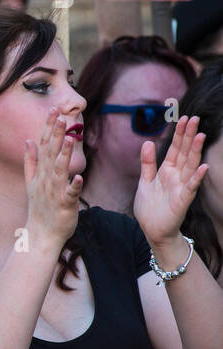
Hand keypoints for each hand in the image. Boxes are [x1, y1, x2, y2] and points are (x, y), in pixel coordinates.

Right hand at [22, 109, 82, 250]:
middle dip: (56, 134)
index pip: (45, 145)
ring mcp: (54, 191)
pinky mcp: (64, 205)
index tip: (54, 110)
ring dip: (63, 155)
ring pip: (59, 170)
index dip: (49, 128)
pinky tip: (79, 177)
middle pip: (51, 153)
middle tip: (61, 116)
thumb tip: (28, 140)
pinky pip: (70, 194)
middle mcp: (46, 179)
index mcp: (40, 172)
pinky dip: (74, 186)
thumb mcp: (31, 182)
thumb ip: (30, 160)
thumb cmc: (40, 208)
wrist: (41, 234)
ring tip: (70, 138)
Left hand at [134, 115, 208, 245]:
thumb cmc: (150, 206)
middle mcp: (176, 176)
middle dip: (188, 136)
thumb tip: (147, 141)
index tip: (183, 118)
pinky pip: (191, 187)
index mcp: (166, 170)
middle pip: (184, 153)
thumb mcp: (144, 181)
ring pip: (190, 165)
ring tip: (200, 135)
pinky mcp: (183, 200)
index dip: (179, 134)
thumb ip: (147, 162)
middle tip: (194, 118)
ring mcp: (181, 187)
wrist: (152, 229)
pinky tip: (204, 167)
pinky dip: (197, 177)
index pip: (174, 149)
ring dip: (195, 151)